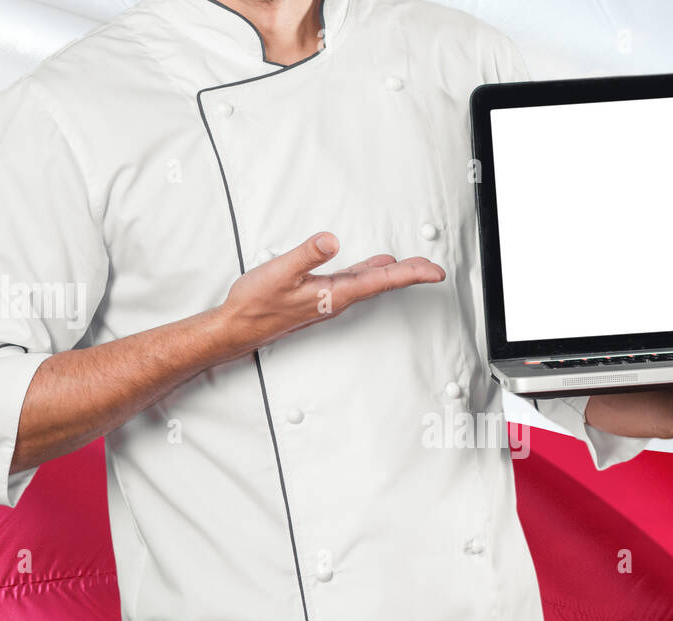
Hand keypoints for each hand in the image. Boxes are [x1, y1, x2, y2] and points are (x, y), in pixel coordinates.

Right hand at [218, 231, 444, 351]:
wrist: (238, 328)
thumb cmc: (256, 304)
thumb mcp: (280, 273)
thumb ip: (306, 255)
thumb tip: (331, 241)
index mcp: (335, 293)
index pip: (382, 281)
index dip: (411, 274)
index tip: (435, 272)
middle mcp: (337, 298)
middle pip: (382, 283)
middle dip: (410, 274)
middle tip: (433, 268)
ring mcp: (328, 298)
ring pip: (369, 283)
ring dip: (392, 274)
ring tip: (412, 265)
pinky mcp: (318, 295)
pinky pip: (353, 282)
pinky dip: (369, 272)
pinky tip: (373, 266)